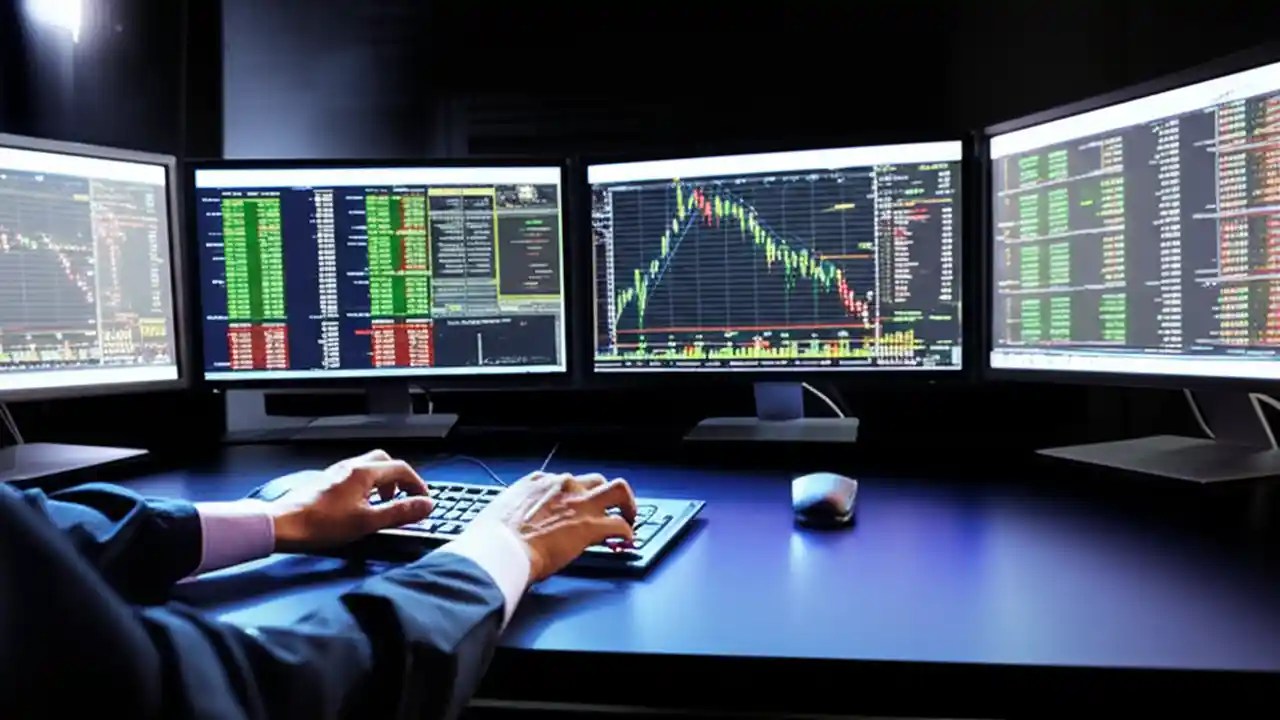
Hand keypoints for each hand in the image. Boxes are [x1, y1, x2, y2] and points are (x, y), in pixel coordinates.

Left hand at [268, 449, 433, 551]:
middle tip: (405, 498)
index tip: (424, 501)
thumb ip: (400, 512)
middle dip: (400, 479)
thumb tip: (426, 505)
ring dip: (384, 483)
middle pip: (385, 462)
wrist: (283, 525)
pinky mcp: (327, 483)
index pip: (401, 469)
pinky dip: (368, 487)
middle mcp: (351, 467)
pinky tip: (362, 506)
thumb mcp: (368, 522)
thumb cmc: (321, 524)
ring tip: (385, 504)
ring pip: (369, 468)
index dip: (418, 484)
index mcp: (364, 472)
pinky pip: (356, 477)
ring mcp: (337, 473)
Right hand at [467, 471, 636, 582]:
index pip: (564, 481)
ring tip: (629, 516)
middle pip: (595, 480)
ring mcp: (580, 503)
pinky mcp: (591, 525)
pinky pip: (620, 525)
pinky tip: (627, 541)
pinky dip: (627, 533)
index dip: (574, 495)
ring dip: (627, 503)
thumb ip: (517, 512)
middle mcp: (562, 486)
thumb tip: (516, 525)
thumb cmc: (493, 537)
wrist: (500, 549)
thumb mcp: (501, 512)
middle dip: (604, 494)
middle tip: (609, 508)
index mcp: (538, 483)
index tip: (576, 506)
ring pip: (618, 489)